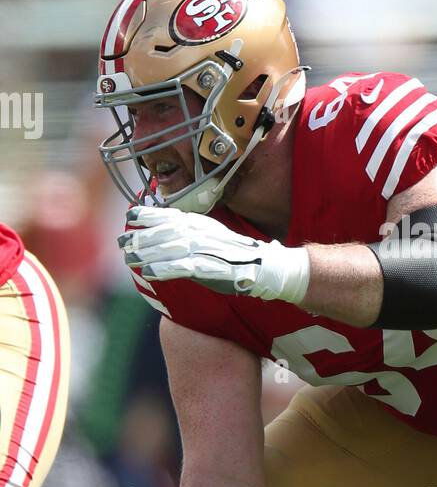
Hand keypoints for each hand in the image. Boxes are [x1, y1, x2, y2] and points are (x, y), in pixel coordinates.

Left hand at [119, 206, 309, 300]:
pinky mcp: (210, 268)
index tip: (131, 214)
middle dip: (141, 236)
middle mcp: (202, 233)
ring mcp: (206, 250)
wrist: (267, 268)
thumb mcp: (213, 238)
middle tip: (120, 240)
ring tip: (127, 257)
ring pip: (169, 248)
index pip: (172, 215)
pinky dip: (163, 268)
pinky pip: (182, 267)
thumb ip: (192, 235)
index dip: (150, 214)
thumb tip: (170, 235)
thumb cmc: (238, 256)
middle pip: (165, 232)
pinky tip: (147, 271)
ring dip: (146, 252)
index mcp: (202, 224)